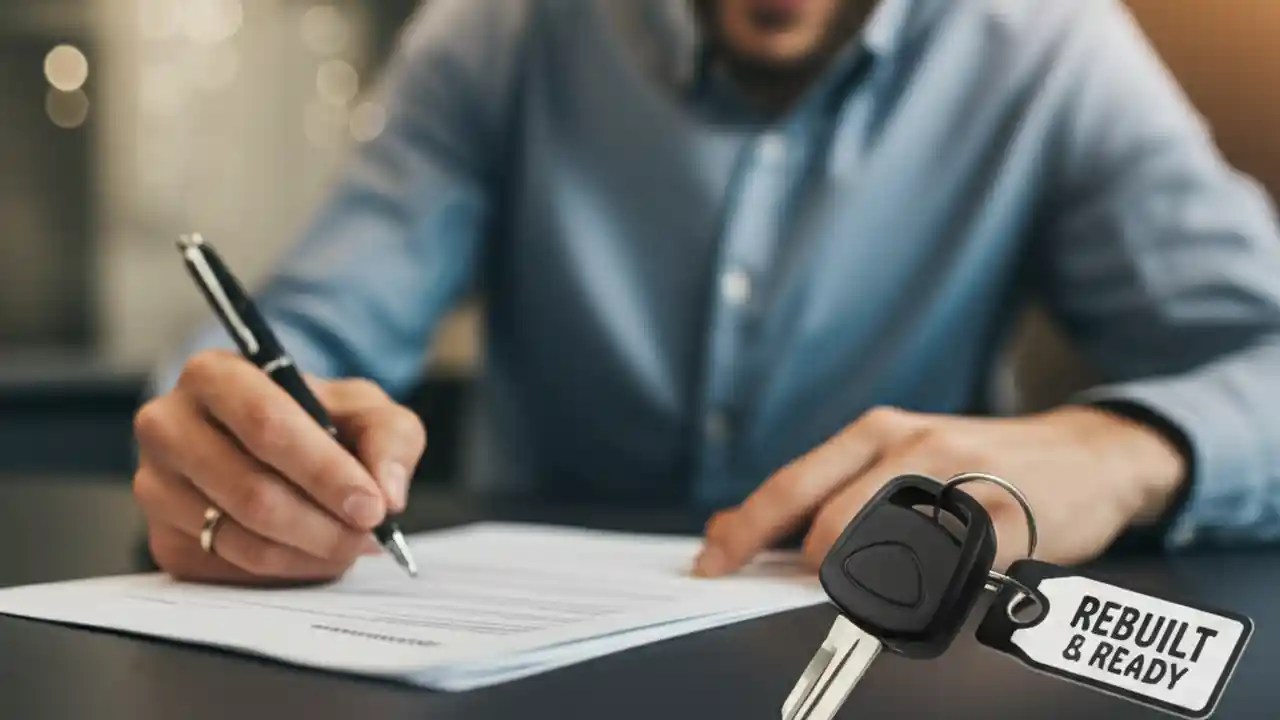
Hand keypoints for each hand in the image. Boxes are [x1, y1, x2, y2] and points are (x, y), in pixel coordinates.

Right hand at [133, 350, 425, 584]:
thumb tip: (388, 493)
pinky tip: (315, 552)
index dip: (324, 472)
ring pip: (242, 538)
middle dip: (324, 523)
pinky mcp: (164, 539)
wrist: (272, 445)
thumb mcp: (365, 409)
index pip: (266, 426)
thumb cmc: (317, 419)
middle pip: (252, 491)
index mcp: (214, 375)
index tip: (372, 506)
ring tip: (351, 543)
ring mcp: (156, 486)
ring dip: (310, 551)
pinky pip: (231, 569)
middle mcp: (169, 426)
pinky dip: (288, 569)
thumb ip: (389, 438)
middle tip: (370, 534)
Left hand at [694, 406, 1185, 576]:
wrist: (1085, 454)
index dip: (742, 530)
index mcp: (875, 433)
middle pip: (820, 521)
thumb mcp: (901, 458)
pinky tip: (933, 590)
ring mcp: (955, 479)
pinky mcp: (1000, 517)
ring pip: (872, 546)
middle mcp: (907, 446)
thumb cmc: (981, 463)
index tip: (710, 561)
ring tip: (863, 592)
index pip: (789, 485)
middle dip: (794, 567)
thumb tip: (757, 533)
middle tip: (777, 588)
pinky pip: (946, 570)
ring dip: (856, 581)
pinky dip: (927, 593)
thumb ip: (839, 490)